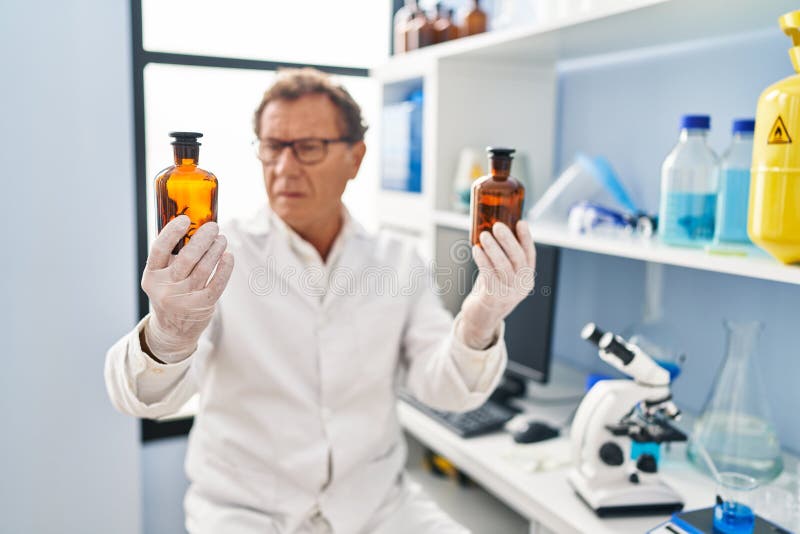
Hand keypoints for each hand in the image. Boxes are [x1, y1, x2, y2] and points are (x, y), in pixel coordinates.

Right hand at [141, 215, 234, 362]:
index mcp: (152, 276)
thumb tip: (192, 225)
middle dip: (203, 238)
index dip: (172, 232)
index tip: (185, 219)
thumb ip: (171, 256)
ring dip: (216, 250)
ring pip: (204, 268)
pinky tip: (229, 256)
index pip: (159, 249)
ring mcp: (184, 298)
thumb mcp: (161, 278)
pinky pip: (217, 283)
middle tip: (213, 227)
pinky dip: (225, 268)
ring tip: (222, 239)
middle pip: (187, 257)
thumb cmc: (170, 293)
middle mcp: (165, 287)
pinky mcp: (201, 305)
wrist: (173, 331)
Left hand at [460, 221, 536, 348]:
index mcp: (527, 278)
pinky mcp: (494, 298)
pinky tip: (476, 250)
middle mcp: (522, 286)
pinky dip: (482, 260)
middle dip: (508, 240)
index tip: (520, 222)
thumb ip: (502, 257)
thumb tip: (493, 231)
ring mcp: (509, 293)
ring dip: (493, 248)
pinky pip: (489, 275)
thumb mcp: (501, 274)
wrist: (481, 318)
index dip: (526, 238)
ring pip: (503, 266)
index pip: (530, 255)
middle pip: (517, 259)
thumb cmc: (489, 290)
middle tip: (497, 226)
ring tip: (484, 235)